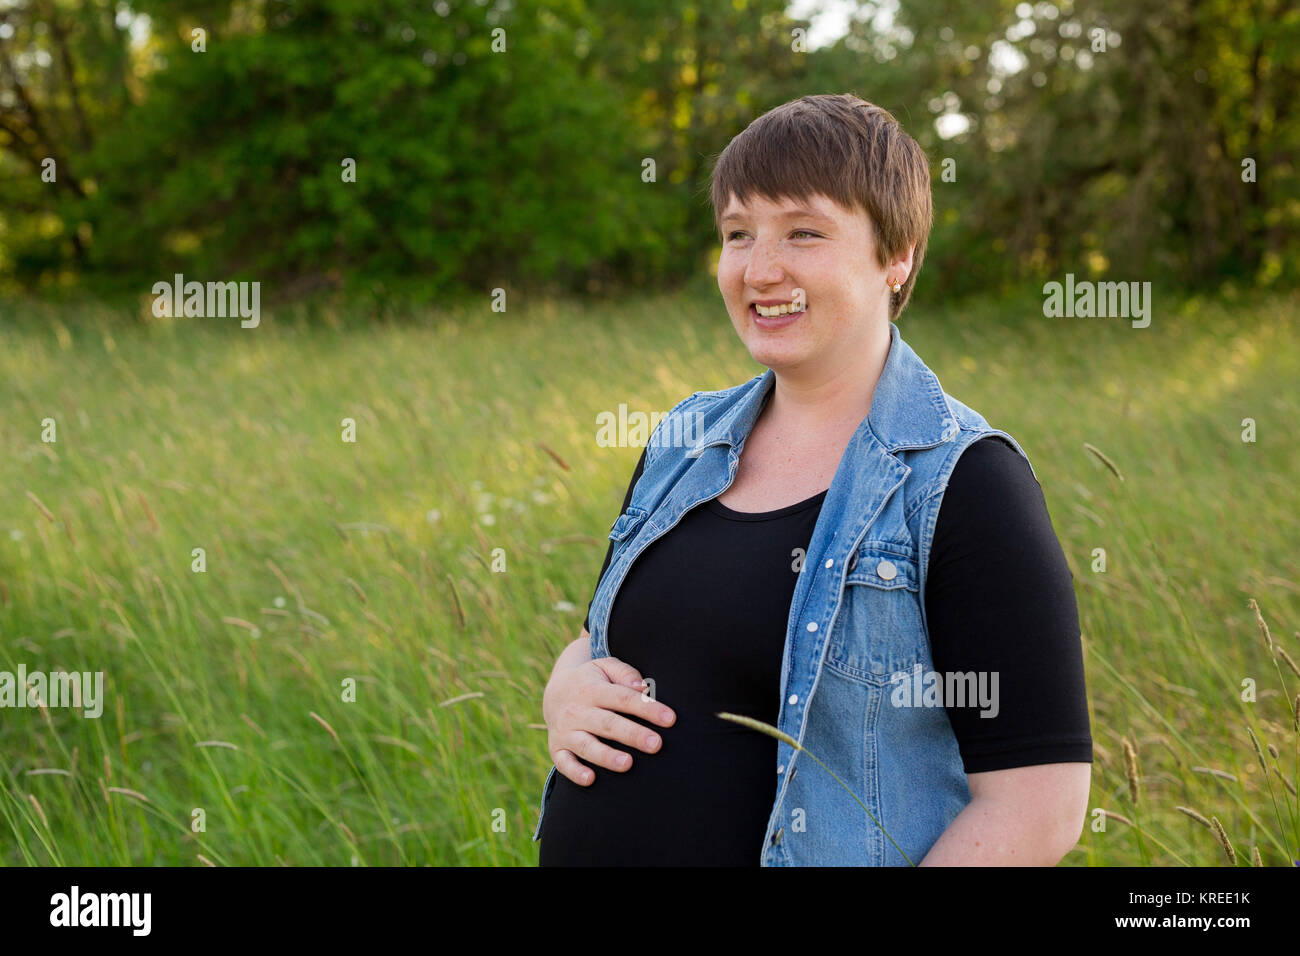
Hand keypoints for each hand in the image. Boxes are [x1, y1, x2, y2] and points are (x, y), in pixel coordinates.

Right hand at [543, 655, 675, 785]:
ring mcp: (566, 731)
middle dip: (632, 734)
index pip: (623, 698)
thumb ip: (624, 673)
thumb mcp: (604, 666)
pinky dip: (575, 772)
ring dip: (606, 756)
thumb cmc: (591, 681)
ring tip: (628, 764)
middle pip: (608, 724)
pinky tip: (591, 779)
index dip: (646, 708)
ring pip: (587, 745)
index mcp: (592, 689)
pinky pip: (564, 762)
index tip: (670, 719)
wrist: (554, 693)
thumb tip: (642, 687)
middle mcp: (578, 711)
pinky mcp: (557, 749)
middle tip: (656, 744)